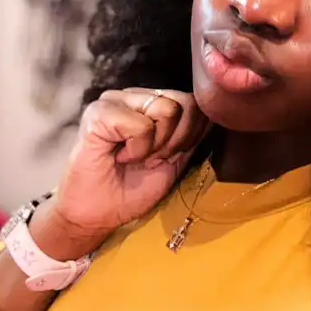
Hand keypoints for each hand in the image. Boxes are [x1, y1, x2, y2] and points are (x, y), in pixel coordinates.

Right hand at [52, 88, 209, 236]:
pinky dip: (137, 148)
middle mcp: (134, 95)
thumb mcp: (173, 161)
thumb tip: (213, 116)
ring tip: (133, 156)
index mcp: (151, 102)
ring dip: (155, 145)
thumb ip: (191, 136)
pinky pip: (141, 125)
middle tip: (149, 159)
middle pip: (184, 103)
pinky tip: (118, 155)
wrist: (97, 214)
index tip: (166, 158)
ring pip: (167, 109)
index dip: (189, 136)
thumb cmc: (131, 189)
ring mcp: (115, 99)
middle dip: (175, 141)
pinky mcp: (99, 112)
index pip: (193, 102)